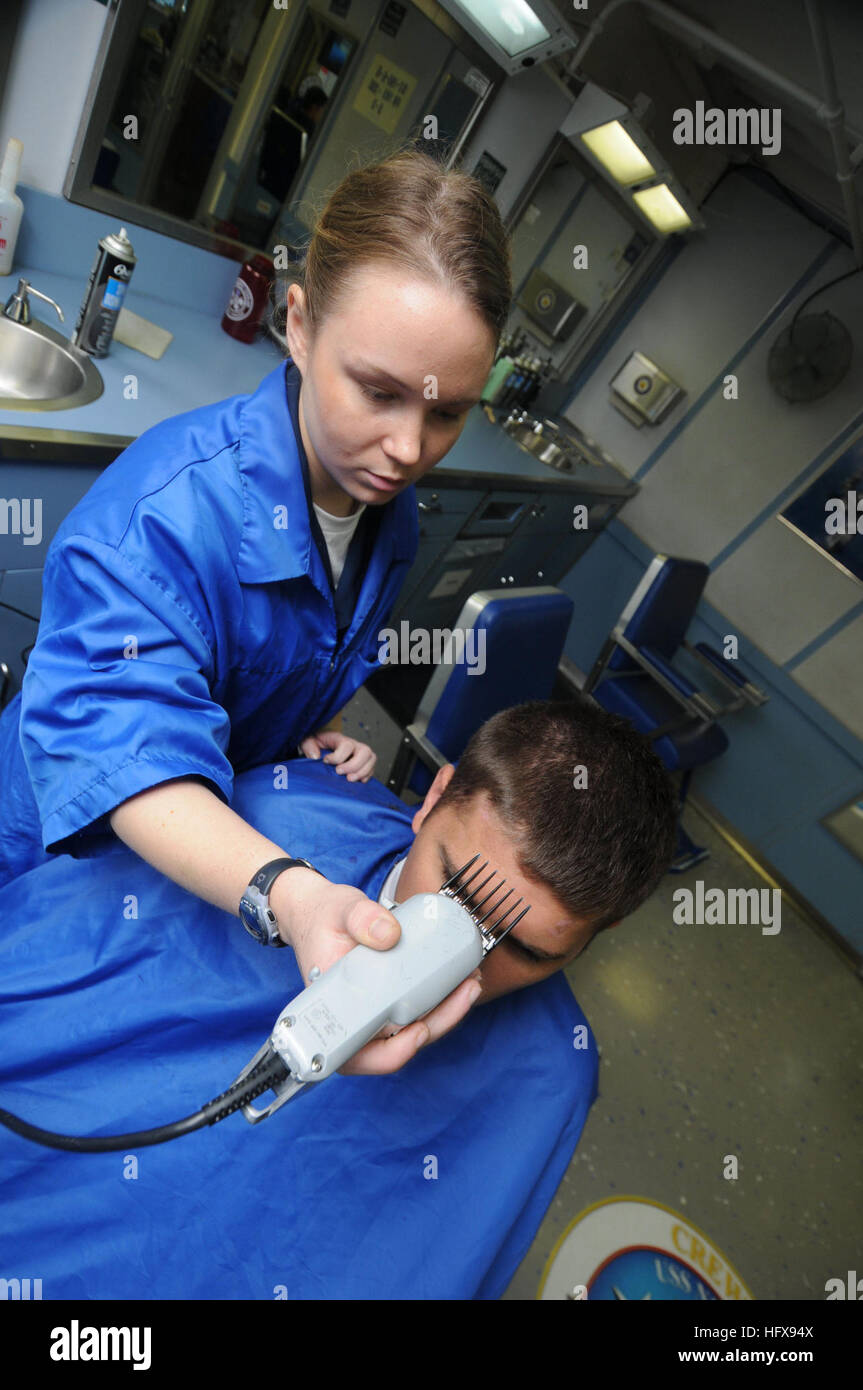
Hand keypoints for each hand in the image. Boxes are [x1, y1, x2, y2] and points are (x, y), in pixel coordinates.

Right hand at [271, 869, 482, 1076]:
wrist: (317, 911)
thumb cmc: (323, 918)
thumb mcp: (339, 910)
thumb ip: (361, 918)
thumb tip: (389, 935)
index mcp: (331, 1008)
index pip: (357, 1053)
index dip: (391, 1054)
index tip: (418, 1031)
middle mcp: (353, 1017)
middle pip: (396, 1045)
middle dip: (437, 1024)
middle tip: (465, 993)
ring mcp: (372, 1010)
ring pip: (410, 1030)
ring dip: (445, 1015)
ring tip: (470, 984)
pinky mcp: (387, 997)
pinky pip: (414, 1010)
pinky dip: (438, 1001)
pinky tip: (459, 980)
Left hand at [299, 729, 376, 781]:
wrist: (320, 744)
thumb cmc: (315, 742)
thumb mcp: (308, 740)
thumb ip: (309, 746)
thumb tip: (315, 757)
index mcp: (340, 738)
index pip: (347, 745)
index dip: (338, 756)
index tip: (326, 762)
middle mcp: (354, 745)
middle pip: (365, 751)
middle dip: (354, 765)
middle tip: (340, 772)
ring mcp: (360, 754)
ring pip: (371, 759)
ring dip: (362, 772)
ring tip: (349, 779)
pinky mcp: (362, 763)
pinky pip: (372, 768)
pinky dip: (367, 776)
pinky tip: (357, 781)